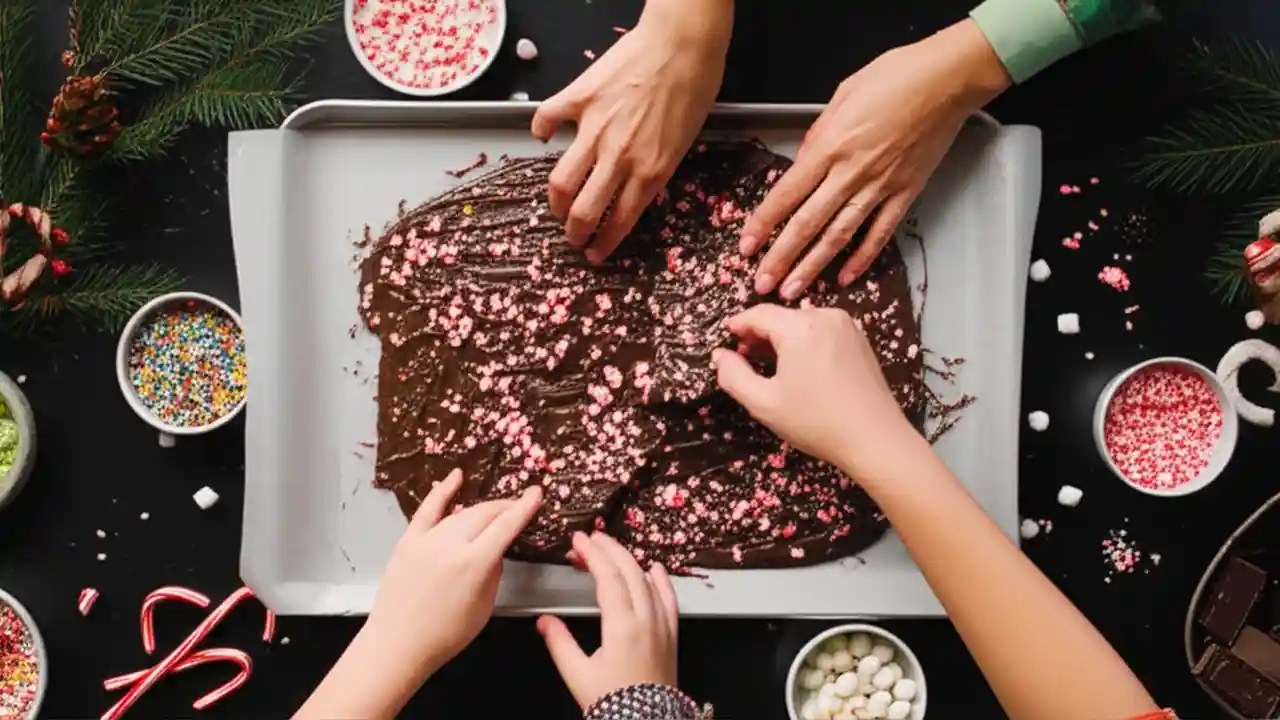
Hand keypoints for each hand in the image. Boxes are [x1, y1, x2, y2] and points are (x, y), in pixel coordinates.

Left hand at [366, 469, 543, 673]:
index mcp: (475, 563)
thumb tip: (495, 550)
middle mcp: (452, 545)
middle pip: (485, 514)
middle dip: (505, 508)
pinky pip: (427, 509)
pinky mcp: (408, 541)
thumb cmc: (446, 635)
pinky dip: (442, 491)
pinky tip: (455, 477)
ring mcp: (427, 540)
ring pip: (461, 513)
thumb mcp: (484, 607)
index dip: (524, 508)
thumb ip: (493, 572)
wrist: (398, 644)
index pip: (506, 526)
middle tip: (518, 507)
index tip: (536, 493)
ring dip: (481, 510)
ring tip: (494, 509)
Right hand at [531, 0, 730, 262]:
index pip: (619, 222)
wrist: (683, 44)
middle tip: (571, 236)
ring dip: (555, 200)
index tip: (594, 254)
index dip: (602, 245)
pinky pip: (546, 120)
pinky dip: (540, 131)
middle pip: (583, 211)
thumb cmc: (695, 88)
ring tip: (556, 204)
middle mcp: (619, 157)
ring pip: (560, 181)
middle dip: (573, 233)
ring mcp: (594, 129)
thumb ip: (655, 170)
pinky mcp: (578, 99)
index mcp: (650, 172)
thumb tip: (632, 189)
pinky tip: (543, 137)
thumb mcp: (683, 144)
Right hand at [537, 532, 678, 710]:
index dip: (593, 554)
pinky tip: (655, 569)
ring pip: (648, 580)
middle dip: (609, 549)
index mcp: (622, 626)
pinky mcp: (671, 635)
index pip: (608, 577)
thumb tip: (544, 621)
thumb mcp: (578, 674)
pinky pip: (670, 599)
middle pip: (629, 571)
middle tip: (591, 539)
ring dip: (629, 561)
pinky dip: (661, 580)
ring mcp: (662, 626)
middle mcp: (646, 620)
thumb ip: (560, 643)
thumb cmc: (614, 704)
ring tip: (611, 550)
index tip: (579, 541)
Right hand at [713, 304, 922, 483]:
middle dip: (759, 335)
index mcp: (801, 327)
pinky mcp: (859, 340)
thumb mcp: (764, 403)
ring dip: (782, 340)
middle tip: (744, 360)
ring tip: (770, 367)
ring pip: (801, 324)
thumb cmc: (816, 422)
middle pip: (781, 317)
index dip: (737, 326)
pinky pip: (821, 332)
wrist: (875, 439)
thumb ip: (734, 375)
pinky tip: (799, 369)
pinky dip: (804, 343)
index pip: (758, 314)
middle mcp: (826, 316)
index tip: (725, 341)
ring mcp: (846, 327)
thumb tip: (720, 356)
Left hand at [740, 19, 1010, 298]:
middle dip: (781, 258)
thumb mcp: (843, 95)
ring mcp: (880, 187)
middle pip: (807, 224)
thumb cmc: (895, 76)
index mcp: (829, 147)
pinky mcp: (906, 193)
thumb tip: (804, 158)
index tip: (746, 246)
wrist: (947, 79)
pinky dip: (862, 257)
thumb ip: (819, 133)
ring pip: (839, 235)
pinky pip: (880, 233)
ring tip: (793, 291)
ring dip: (813, 266)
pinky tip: (845, 276)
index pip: (786, 194)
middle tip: (761, 284)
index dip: (764, 223)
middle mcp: (851, 173)